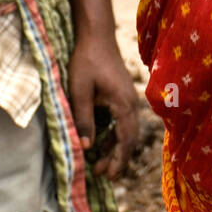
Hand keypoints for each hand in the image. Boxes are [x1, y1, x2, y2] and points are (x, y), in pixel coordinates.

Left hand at [68, 33, 138, 178]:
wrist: (96, 35)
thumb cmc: (86, 60)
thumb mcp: (80, 91)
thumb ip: (83, 119)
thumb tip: (85, 147)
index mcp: (124, 103)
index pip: (125, 140)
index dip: (118, 160)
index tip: (108, 176)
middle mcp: (131, 103)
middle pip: (129, 138)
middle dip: (117, 159)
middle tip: (102, 175)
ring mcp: (128, 98)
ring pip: (127, 131)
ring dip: (115, 148)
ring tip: (100, 164)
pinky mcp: (123, 95)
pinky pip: (122, 121)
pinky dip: (114, 135)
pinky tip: (101, 142)